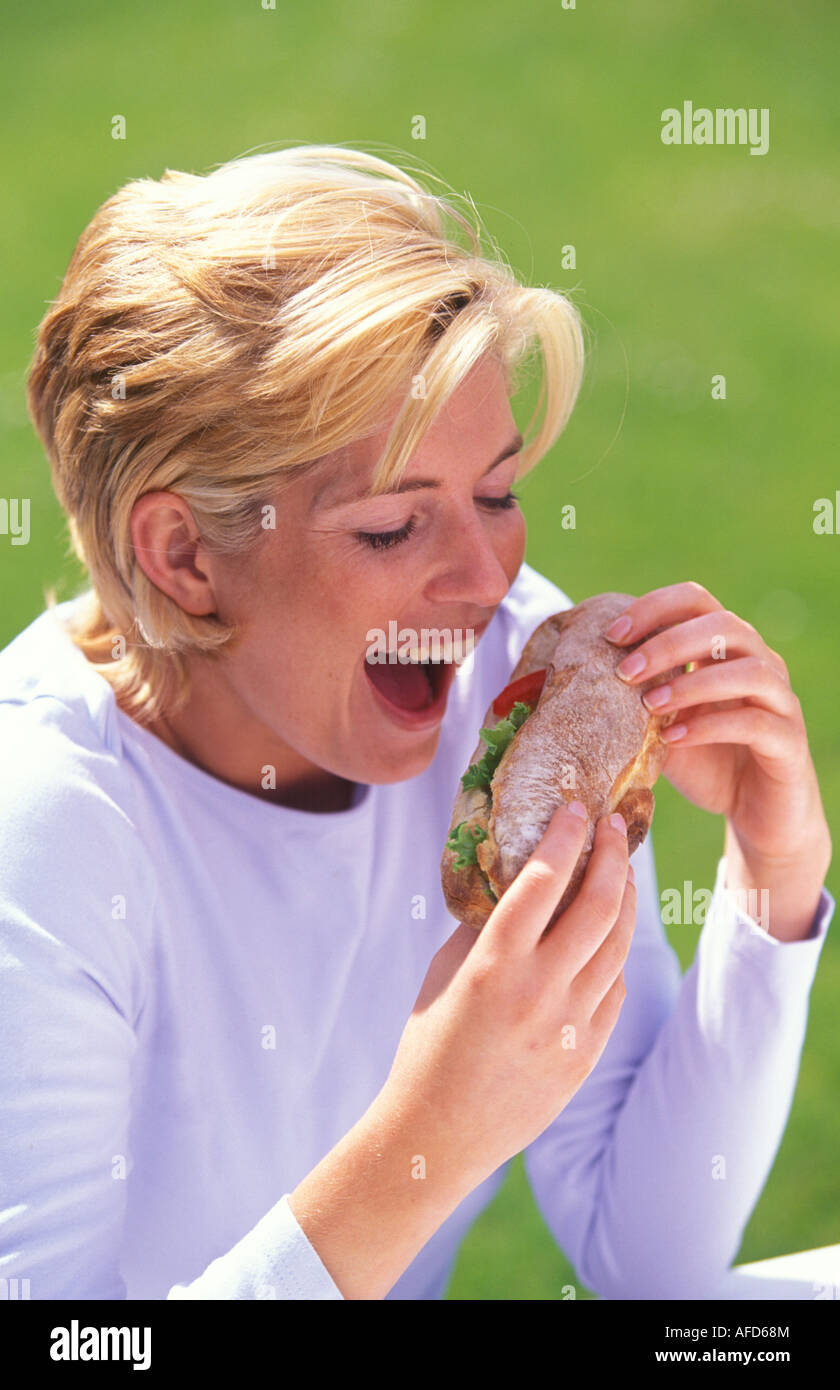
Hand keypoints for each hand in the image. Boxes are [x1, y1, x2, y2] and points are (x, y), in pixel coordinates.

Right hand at [380, 806, 634, 1194]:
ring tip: (621, 874)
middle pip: (599, 905)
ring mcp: (570, 1025)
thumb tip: (510, 884)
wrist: (438, 1135)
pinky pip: (613, 990)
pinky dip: (614, 956)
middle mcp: (540, 989)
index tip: (575, 807)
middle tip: (613, 828)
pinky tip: (607, 940)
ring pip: (618, 946)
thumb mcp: (443, 975)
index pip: (543, 880)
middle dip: (613, 856)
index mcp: (495, 963)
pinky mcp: (586, 1054)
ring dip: (625, 901)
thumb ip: (481, 929)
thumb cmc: (428, 1047)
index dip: (564, 836)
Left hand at [605, 580, 831, 936]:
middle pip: (722, 624)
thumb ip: (631, 699)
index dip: (653, 608)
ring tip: (650, 704)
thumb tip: (556, 686)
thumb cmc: (705, 761)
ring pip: (747, 669)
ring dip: (693, 682)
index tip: (612, 634)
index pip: (694, 600)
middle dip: (667, 643)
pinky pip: (756, 722)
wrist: (756, 813)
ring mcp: (779, 699)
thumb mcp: (658, 726)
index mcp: (724, 647)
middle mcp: (759, 662)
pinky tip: (675, 739)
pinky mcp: (788, 741)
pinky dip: (711, 725)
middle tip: (625, 671)